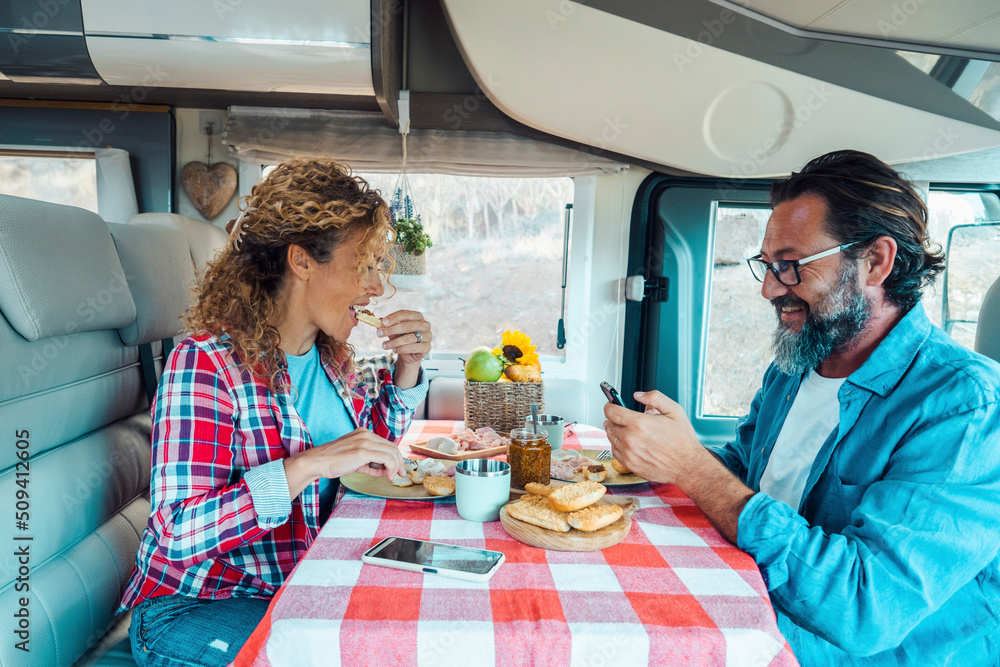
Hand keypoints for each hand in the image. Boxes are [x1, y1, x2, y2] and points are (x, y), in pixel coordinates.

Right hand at [285, 428, 404, 498]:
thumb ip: (369, 463)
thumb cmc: (332, 461)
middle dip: (399, 461)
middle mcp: (366, 434)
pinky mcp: (363, 450)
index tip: (397, 469)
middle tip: (401, 474)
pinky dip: (391, 467)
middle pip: (392, 446)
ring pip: (391, 452)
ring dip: (396, 466)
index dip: (394, 457)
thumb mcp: (354, 460)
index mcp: (363, 433)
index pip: (386, 444)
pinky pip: (386, 458)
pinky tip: (387, 476)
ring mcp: (364, 441)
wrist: (317, 461)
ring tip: (393, 477)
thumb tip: (384, 471)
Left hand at [378, 310, 431, 366]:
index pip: (405, 314)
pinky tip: (394, 350)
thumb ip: (387, 326)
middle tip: (379, 334)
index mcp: (417, 316)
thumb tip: (377, 323)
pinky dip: (402, 349)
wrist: (409, 354)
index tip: (383, 322)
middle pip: (407, 325)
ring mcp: (428, 336)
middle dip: (392, 330)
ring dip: (394, 342)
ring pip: (409, 338)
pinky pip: (413, 347)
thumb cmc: (401, 338)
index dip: (394, 317)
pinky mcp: (427, 347)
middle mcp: (425, 324)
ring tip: (384, 345)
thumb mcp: (394, 331)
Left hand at [602, 390, 705, 484]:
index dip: (610, 406)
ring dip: (615, 432)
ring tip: (626, 429)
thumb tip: (638, 395)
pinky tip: (628, 442)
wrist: (688, 465)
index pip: (611, 412)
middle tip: (622, 417)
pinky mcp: (630, 465)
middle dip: (614, 418)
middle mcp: (631, 439)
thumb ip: (655, 398)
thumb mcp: (674, 411)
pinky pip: (615, 452)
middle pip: (609, 424)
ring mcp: (629, 454)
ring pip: (611, 438)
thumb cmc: (683, 441)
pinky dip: (618, 445)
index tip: (612, 405)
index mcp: (640, 424)